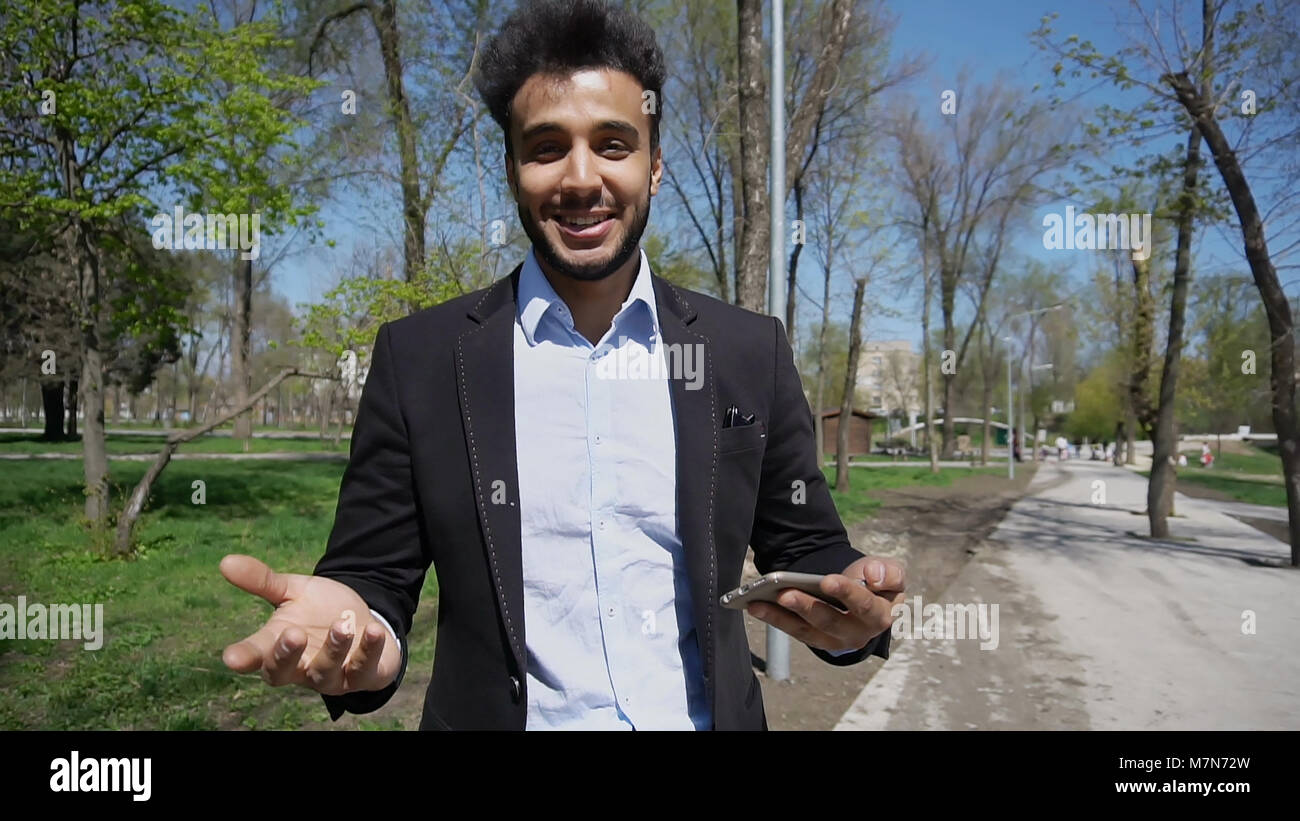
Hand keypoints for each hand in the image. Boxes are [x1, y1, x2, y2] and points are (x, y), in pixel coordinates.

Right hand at [220, 554, 400, 695]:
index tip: (231, 657)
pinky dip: (369, 650)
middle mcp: (300, 668)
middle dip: (286, 656)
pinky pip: (365, 669)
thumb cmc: (319, 610)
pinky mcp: (363, 676)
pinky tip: (373, 630)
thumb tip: (225, 561)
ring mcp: (331, 676)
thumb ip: (262, 581)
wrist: (363, 620)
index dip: (244, 657)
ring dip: (333, 649)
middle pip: (283, 673)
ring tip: (341, 624)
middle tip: (293, 634)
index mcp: (277, 647)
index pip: (255, 655)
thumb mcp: (292, 591)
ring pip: (325, 673)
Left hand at [746, 556, 905, 653]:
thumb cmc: (877, 584)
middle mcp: (857, 633)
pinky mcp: (816, 639)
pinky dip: (774, 619)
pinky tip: (755, 605)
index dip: (846, 593)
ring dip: (780, 617)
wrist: (865, 596)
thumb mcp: (891, 574)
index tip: (827, 580)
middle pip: (830, 621)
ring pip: (806, 630)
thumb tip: (871, 577)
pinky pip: (793, 631)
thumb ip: (889, 573)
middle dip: (806, 607)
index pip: (864, 605)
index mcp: (880, 616)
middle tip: (785, 593)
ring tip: (758, 602)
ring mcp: (834, 640)